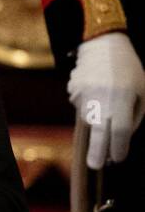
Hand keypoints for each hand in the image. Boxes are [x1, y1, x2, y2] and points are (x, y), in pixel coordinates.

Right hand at [68, 32, 144, 168]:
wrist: (102, 46)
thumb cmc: (129, 71)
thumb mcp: (141, 92)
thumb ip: (135, 117)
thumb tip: (121, 139)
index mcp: (124, 98)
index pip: (120, 131)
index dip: (119, 148)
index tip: (118, 159)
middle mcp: (103, 98)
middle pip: (99, 133)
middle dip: (97, 152)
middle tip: (95, 165)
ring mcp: (85, 95)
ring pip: (89, 120)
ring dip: (96, 122)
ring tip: (104, 102)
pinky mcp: (74, 92)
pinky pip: (81, 107)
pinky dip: (88, 107)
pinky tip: (95, 92)